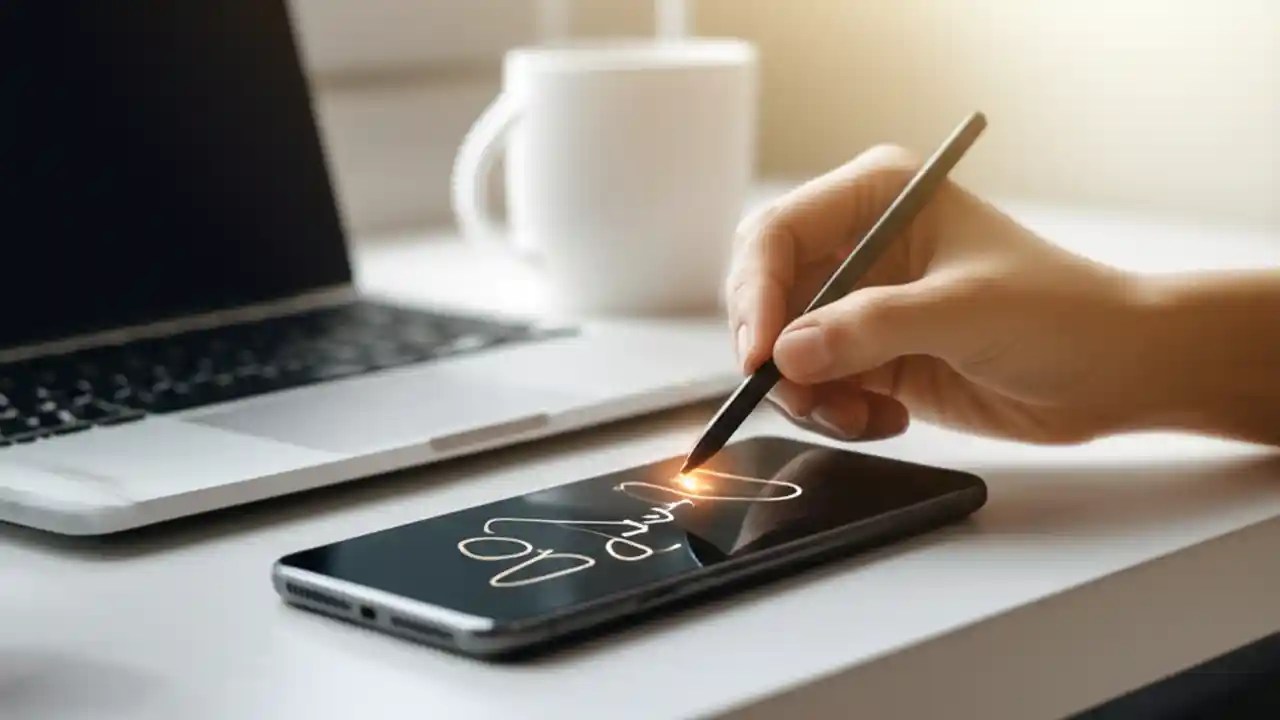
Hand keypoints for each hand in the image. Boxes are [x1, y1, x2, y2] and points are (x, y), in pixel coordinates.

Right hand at [726, 145, 1155, 443]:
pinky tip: (886, 421)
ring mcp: (862, 304)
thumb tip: (786, 356)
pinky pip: (816, 388)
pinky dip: (833, 413)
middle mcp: (858, 246)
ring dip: (805, 394)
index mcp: (875, 198)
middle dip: (773, 351)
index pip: (778, 234)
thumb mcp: (962, 311)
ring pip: (784, 351)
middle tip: (799, 396)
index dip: (758, 291)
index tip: (760, 353)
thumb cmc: (1059, 313)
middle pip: (768, 293)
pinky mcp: (870, 357)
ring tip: (857, 418)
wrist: (1116, 371)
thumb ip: (870, 329)